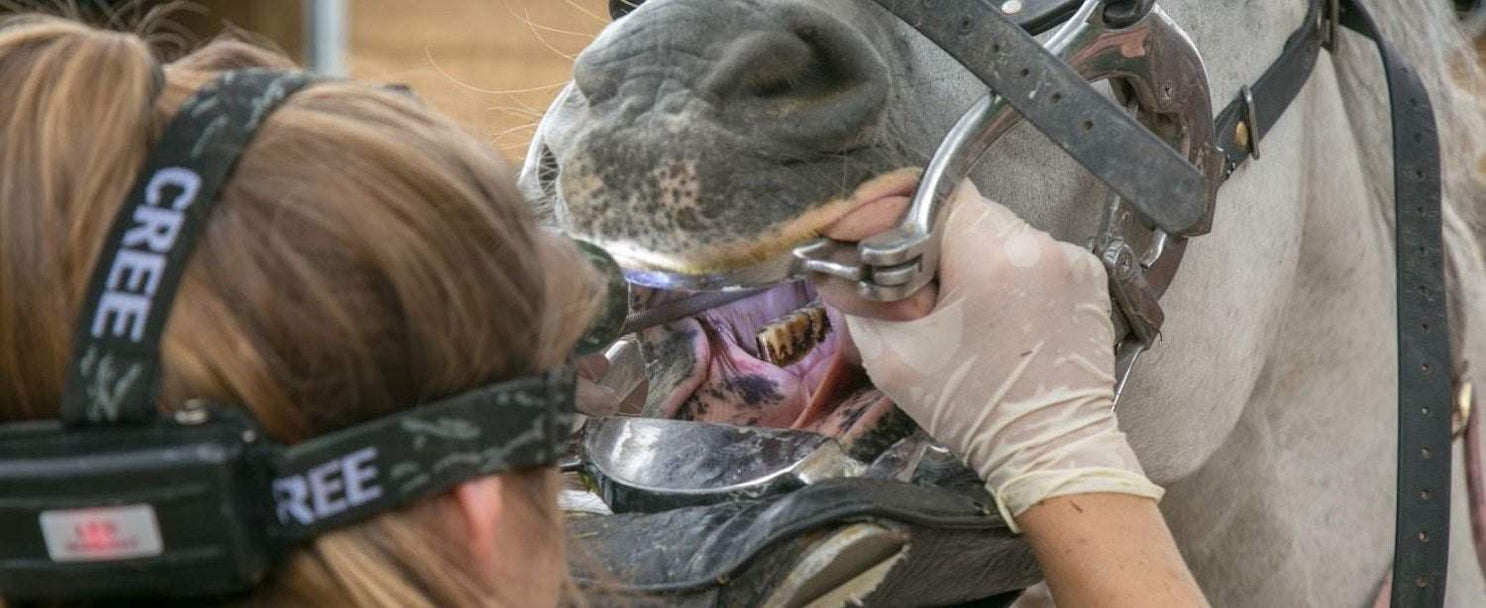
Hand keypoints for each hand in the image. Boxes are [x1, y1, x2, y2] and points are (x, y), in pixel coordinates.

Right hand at [813, 180, 1162, 528]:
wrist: (1050, 449)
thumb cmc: (971, 409)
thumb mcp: (891, 358)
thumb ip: (859, 301)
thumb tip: (838, 267)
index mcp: (990, 256)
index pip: (941, 195)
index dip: (909, 221)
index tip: (897, 256)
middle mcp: (1040, 246)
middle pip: (974, 215)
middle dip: (945, 247)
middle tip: (930, 294)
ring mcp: (1073, 262)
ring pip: (1005, 237)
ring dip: (981, 262)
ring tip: (972, 314)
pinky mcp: (1092, 281)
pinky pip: (1037, 259)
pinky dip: (1016, 280)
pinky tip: (1007, 320)